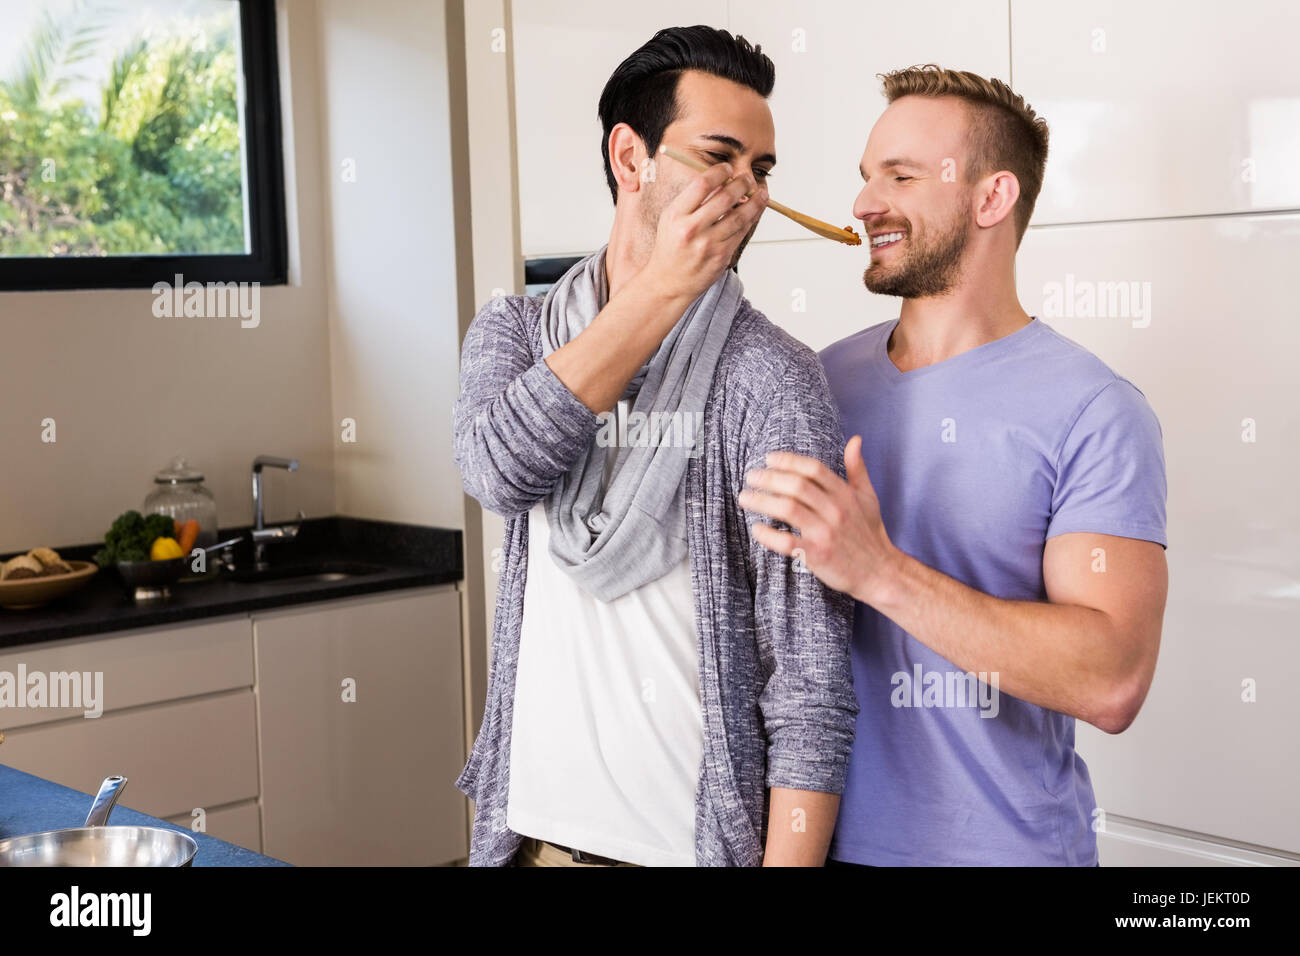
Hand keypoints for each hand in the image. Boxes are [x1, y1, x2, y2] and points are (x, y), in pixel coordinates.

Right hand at [640, 160, 767, 301]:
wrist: (669, 282)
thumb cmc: (671, 246)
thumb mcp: (672, 219)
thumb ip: (693, 200)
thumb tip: (722, 181)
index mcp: (676, 215)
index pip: (702, 184)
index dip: (719, 172)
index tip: (728, 168)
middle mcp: (692, 229)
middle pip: (725, 198)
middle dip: (742, 183)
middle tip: (748, 178)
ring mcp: (708, 245)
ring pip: (740, 216)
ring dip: (755, 202)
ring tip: (762, 193)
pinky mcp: (721, 257)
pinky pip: (741, 233)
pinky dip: (751, 219)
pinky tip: (755, 211)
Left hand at [737, 435, 899, 604]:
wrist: (880, 572)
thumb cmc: (870, 533)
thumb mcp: (868, 497)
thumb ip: (857, 468)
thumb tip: (855, 440)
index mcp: (845, 494)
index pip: (813, 469)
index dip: (788, 460)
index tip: (769, 458)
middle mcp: (836, 510)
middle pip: (797, 486)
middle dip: (769, 478)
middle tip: (750, 477)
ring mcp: (827, 533)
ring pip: (788, 509)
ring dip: (762, 501)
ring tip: (745, 498)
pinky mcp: (819, 555)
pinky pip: (788, 542)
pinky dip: (769, 535)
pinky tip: (757, 529)